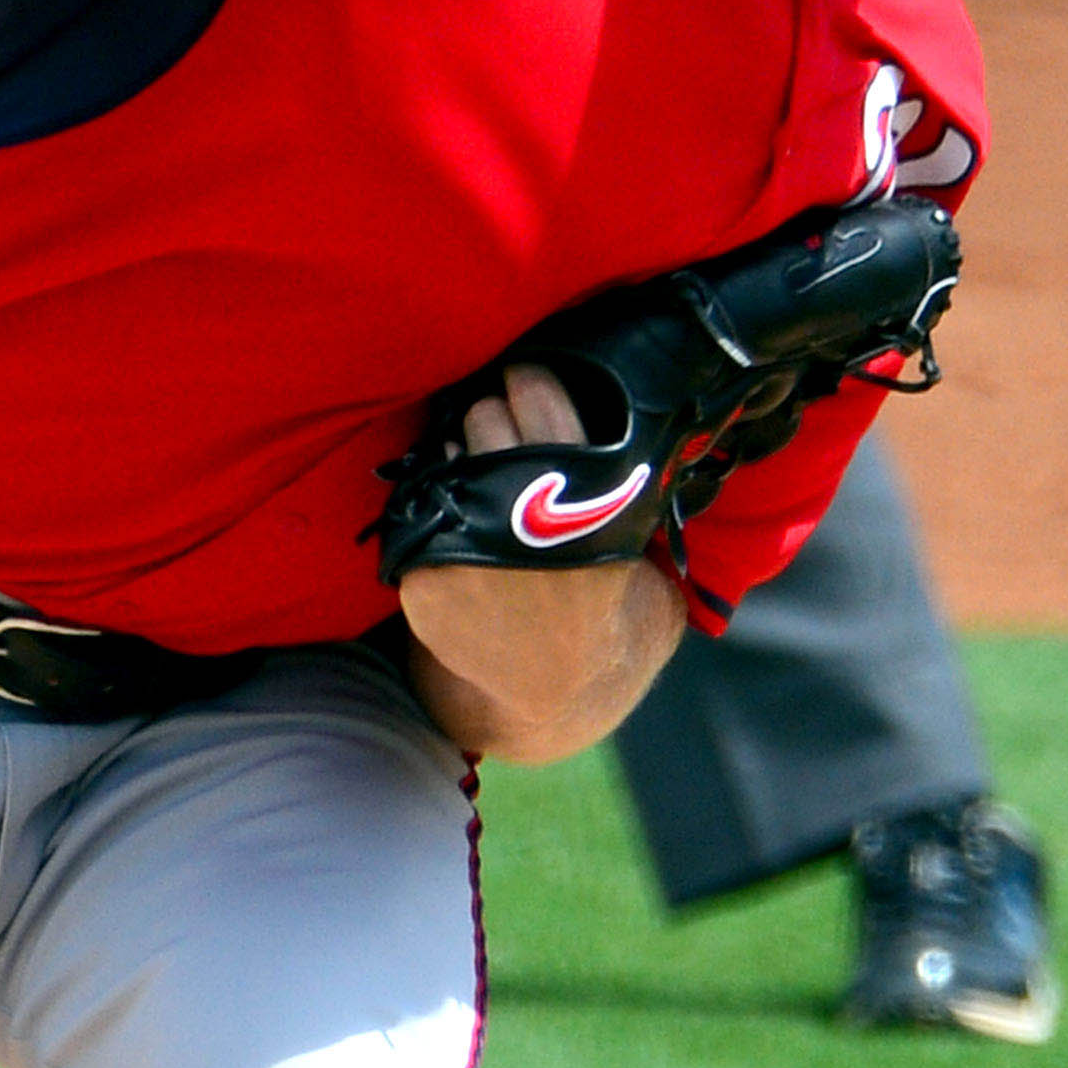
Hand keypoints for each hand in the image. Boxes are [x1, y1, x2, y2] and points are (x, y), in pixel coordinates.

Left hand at [399, 366, 683, 763]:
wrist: (555, 687)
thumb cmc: (605, 601)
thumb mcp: (640, 539)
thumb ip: (629, 477)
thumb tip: (647, 403)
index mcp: (584, 494)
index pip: (538, 391)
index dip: (529, 380)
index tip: (524, 380)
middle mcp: (524, 513)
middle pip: (484, 415)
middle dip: (492, 417)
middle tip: (501, 436)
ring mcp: (469, 546)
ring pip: (447, 454)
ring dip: (460, 456)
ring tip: (480, 484)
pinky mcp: (425, 576)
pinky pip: (420, 506)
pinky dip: (436, 507)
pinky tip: (456, 524)